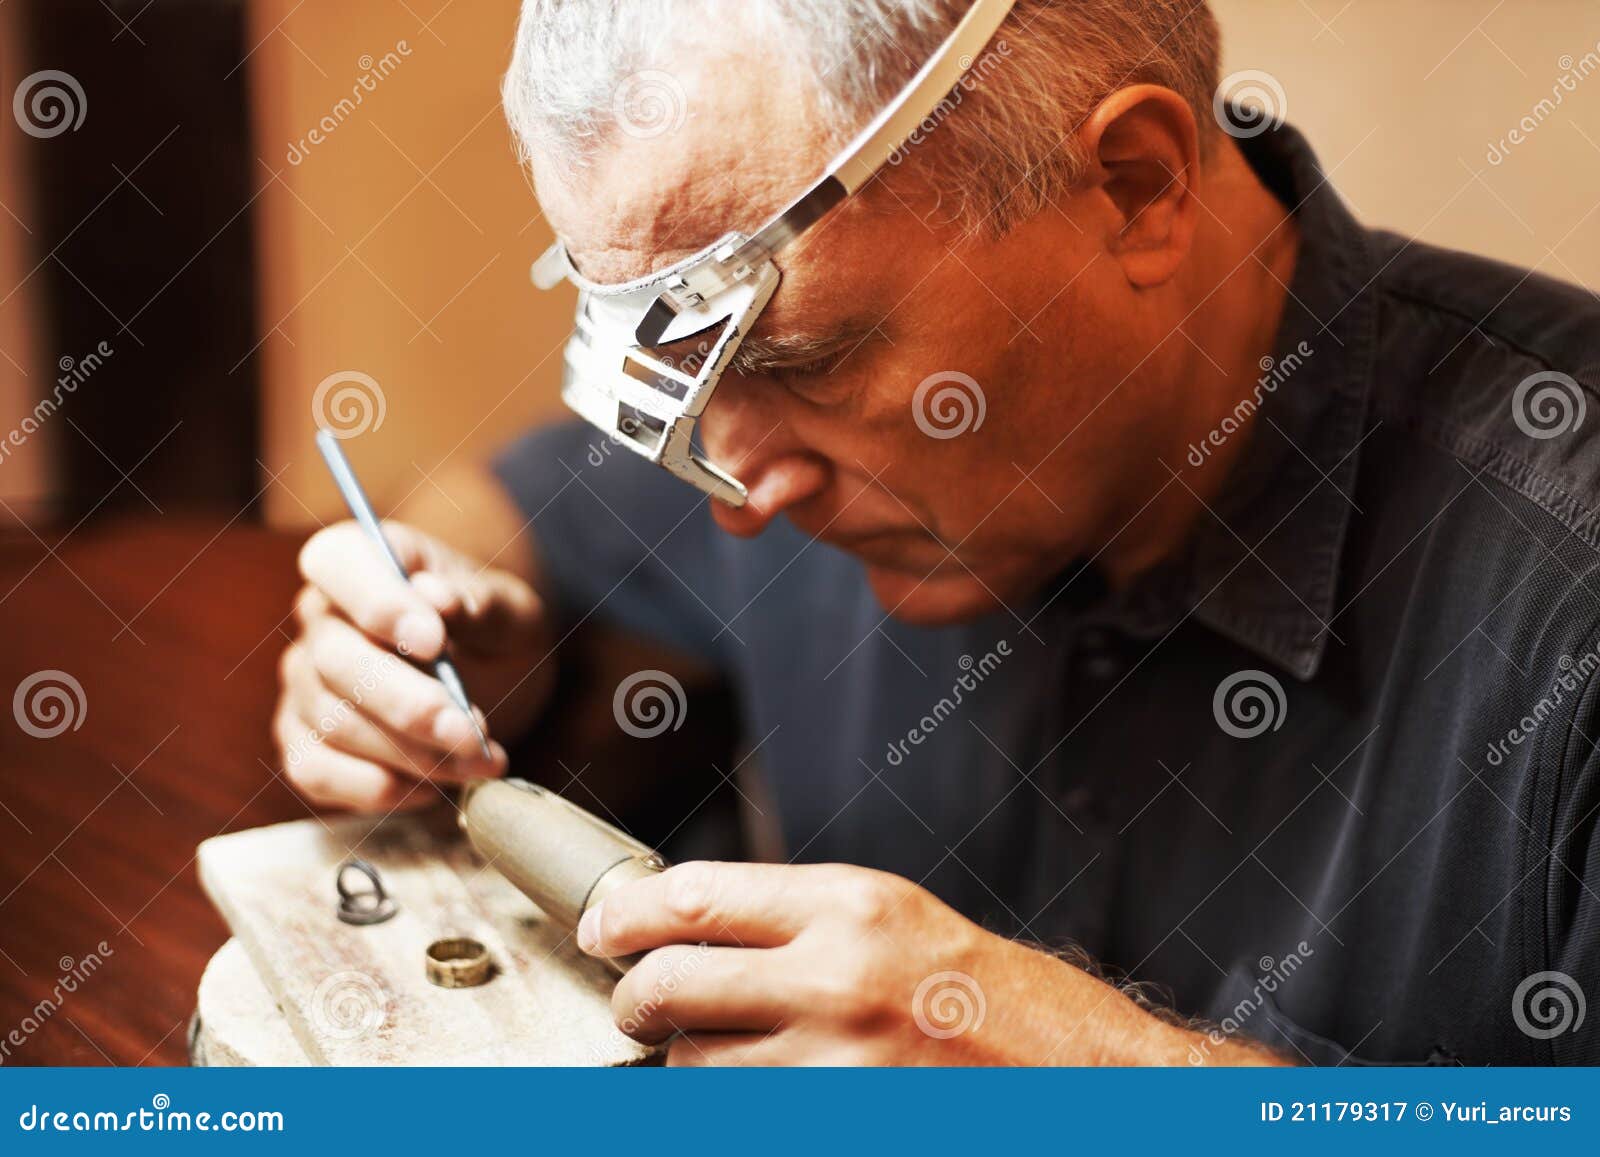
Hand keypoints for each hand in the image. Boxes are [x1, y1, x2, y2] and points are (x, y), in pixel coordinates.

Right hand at [273, 519, 550, 811]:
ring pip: (332, 723)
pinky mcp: (304, 739)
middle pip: (335, 660)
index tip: (433, 642)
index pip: (338, 564)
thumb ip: (479, 601)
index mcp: (361, 558)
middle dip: (408, 705)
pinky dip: (375, 789)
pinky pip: (315, 771)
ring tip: (480, 762)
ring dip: (411, 755)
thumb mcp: (511, 609)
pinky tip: (432, 789)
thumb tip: (436, 598)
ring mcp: (304, 681)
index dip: (377, 604)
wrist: (495, 674)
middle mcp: (320, 616)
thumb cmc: (496, 629)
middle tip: (472, 733)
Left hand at [579, 861, 1224, 1065]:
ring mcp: (835, 1067)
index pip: (697, 896)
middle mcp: (838, 980)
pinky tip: (757, 1083)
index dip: (629, 913)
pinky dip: (727, 1104)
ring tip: (720, 1049)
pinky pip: (737, 1116)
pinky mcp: (832, 1123)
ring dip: (688, 1060)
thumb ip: (794, 917)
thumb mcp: (896, 918)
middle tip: (633, 1001)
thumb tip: (687, 923)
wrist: (1075, 1077)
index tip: (604, 925)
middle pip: (673, 982)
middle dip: (635, 997)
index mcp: (853, 908)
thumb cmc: (992, 996)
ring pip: (694, 1066)